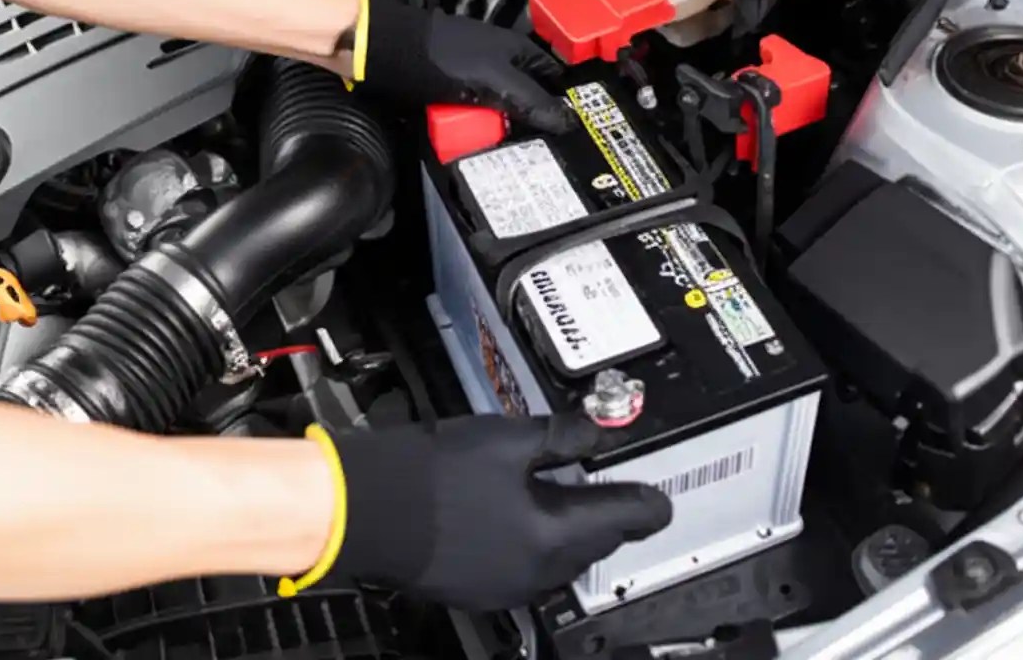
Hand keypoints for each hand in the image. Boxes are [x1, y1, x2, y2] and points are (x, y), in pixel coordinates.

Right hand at [327, 415, 671, 610]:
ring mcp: (504, 587)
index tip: (660, 498)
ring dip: (570, 533)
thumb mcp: (508, 438)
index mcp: (553, 535)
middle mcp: (537, 572)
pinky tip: (515, 517)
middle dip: (608, 517)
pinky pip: (523, 569)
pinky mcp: (474, 590)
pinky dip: (533, 544)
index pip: (625, 520)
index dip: (647, 503)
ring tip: (562, 497)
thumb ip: (562, 437)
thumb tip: (596, 432)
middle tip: (612, 488)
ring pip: (559, 561)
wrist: (363, 507)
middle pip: (594, 545)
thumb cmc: (433, 471)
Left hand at [357, 0, 576, 133]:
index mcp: (515, 52)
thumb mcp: (495, 82)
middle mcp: (496, 64)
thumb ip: (532, 102)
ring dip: (495, 135)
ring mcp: (469, 81)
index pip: (553, 80)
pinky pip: (466, 121)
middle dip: (527, 127)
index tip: (569, 134)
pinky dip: (468, 135)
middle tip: (536, 154)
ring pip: (493, 116)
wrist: (381, 55)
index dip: (562, 104)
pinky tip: (471, 149)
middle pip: (522, 103)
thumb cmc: (438, 56)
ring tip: (504, 160)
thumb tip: (567, 123)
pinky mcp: (446, 96)